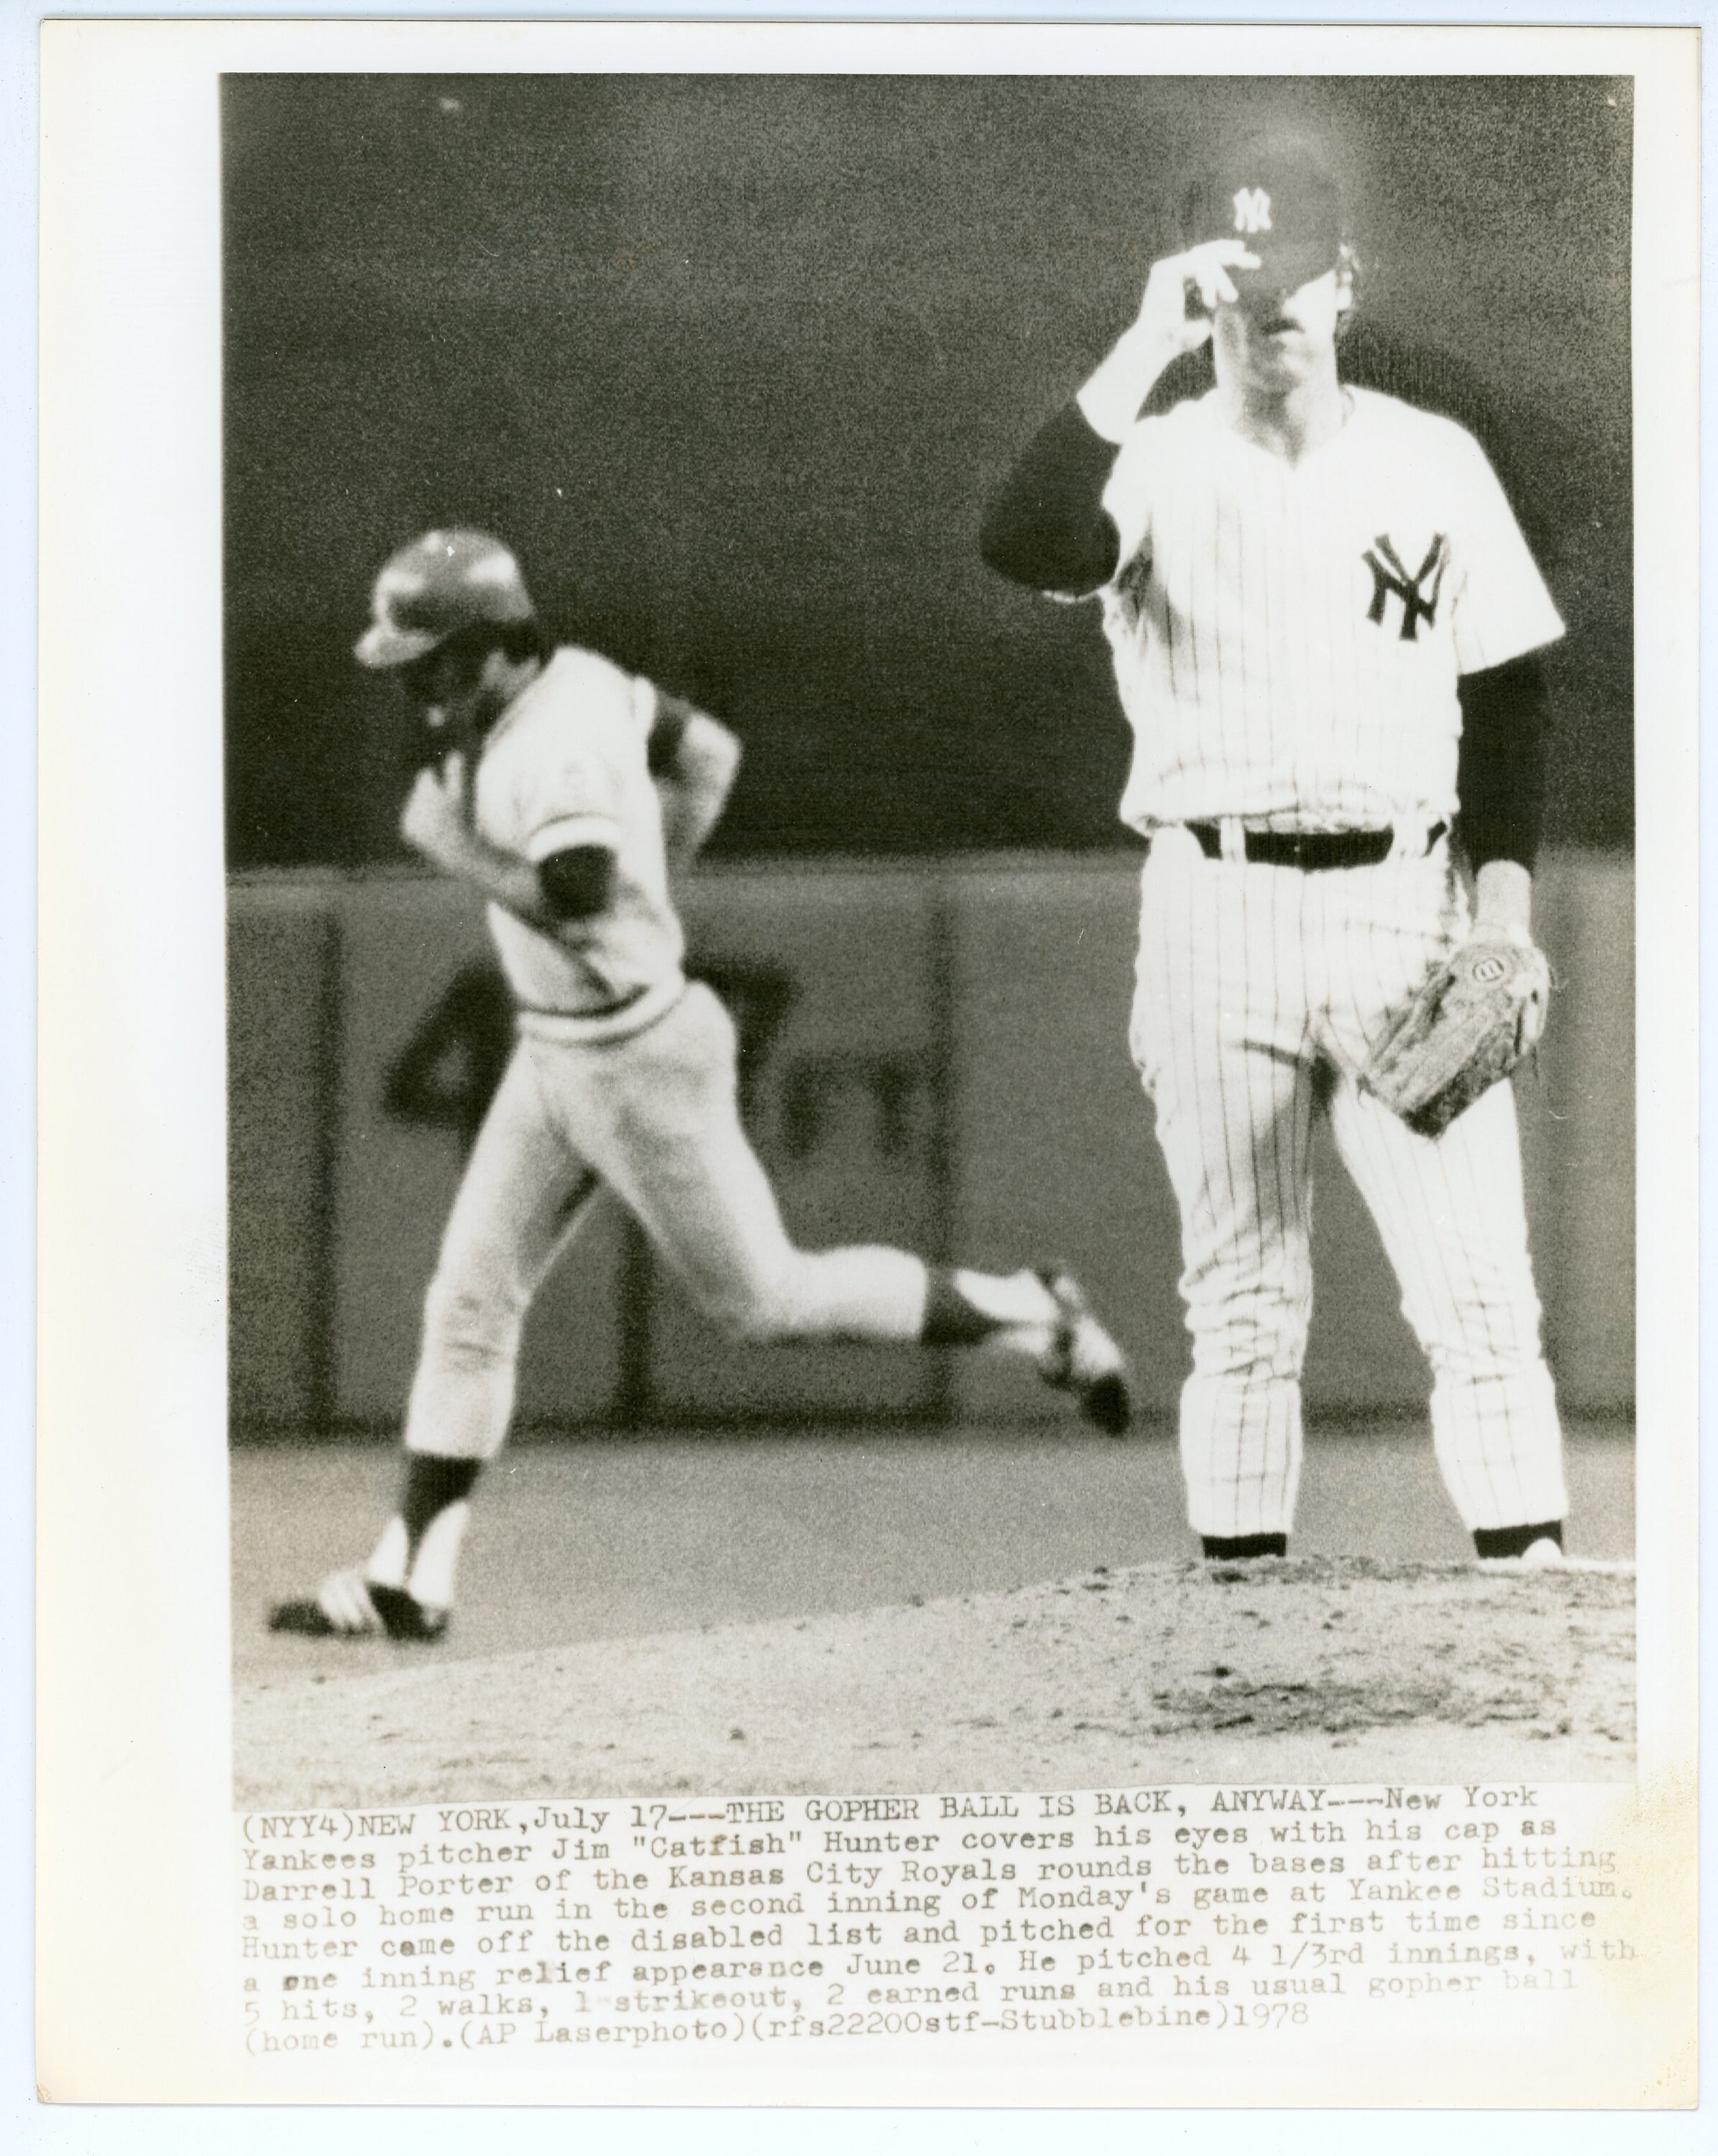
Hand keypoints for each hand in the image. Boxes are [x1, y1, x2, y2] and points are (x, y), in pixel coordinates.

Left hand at [400, 753, 472, 869]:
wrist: (455, 847)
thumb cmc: (461, 818)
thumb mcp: (459, 794)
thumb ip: (455, 773)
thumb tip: (455, 752)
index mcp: (428, 790)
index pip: (425, 775)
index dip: (435, 783)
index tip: (443, 792)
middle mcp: (415, 801)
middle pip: (420, 791)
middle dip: (430, 797)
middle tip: (443, 811)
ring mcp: (410, 816)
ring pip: (415, 805)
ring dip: (424, 810)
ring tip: (438, 822)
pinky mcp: (406, 828)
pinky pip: (410, 819)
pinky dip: (419, 823)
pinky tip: (430, 830)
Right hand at [1133, 239, 1260, 357]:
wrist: (1159, 346)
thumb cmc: (1181, 338)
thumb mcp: (1205, 315)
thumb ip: (1214, 299)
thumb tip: (1230, 293)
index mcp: (1180, 276)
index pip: (1206, 259)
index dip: (1226, 255)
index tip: (1247, 256)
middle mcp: (1173, 267)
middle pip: (1207, 252)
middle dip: (1232, 256)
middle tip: (1255, 262)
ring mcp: (1168, 267)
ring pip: (1205, 260)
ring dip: (1221, 279)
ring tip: (1231, 297)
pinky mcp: (1166, 270)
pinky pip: (1196, 266)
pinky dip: (1208, 281)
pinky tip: (1211, 300)